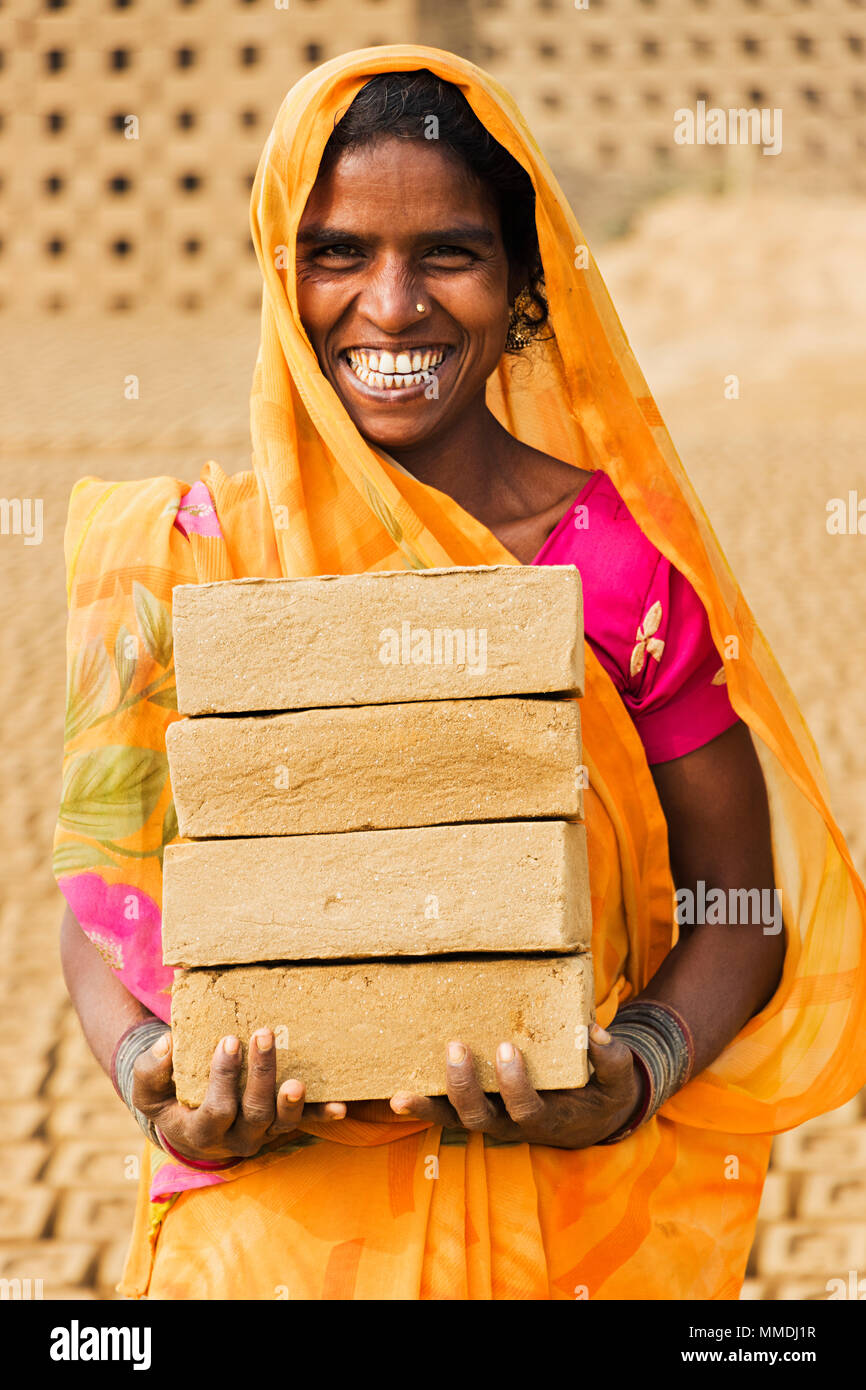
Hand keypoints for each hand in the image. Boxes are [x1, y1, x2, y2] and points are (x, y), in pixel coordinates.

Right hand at [133, 1029, 347, 1163]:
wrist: (187, 1124)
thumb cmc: (168, 1099)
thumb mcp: (148, 1090)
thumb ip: (151, 1071)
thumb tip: (168, 1044)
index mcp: (202, 1130)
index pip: (217, 1109)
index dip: (224, 1078)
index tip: (229, 1039)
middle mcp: (236, 1138)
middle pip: (255, 1113)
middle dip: (261, 1074)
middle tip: (263, 1034)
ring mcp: (261, 1134)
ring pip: (281, 1123)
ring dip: (293, 1102)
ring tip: (297, 1081)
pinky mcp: (280, 1125)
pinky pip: (305, 1123)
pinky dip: (322, 1115)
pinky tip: (342, 1107)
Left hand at [388, 1023, 642, 1148]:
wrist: (592, 1116)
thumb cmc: (603, 1092)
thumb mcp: (618, 1079)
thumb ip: (612, 1059)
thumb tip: (595, 1031)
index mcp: (548, 1117)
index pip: (526, 1109)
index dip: (514, 1085)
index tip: (508, 1048)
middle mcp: (514, 1125)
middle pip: (480, 1119)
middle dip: (464, 1086)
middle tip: (456, 1047)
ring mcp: (492, 1121)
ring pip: (454, 1122)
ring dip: (428, 1107)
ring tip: (399, 1095)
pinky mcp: (477, 1110)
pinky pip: (445, 1113)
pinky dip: (422, 1106)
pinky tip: (394, 1094)